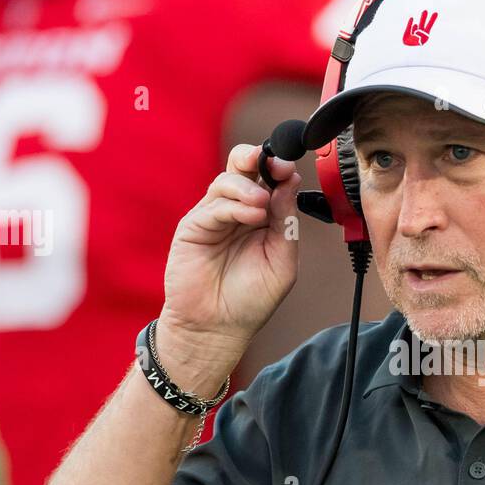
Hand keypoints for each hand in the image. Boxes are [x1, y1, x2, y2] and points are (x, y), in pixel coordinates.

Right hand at [157, 144, 301, 391]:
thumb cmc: (250, 300)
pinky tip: (251, 216)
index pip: (269, 180)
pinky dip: (233, 206)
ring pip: (227, 181)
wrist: (217, 328)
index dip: (279, 168)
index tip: (289, 167)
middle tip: (270, 161)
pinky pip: (212, 206)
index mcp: (262, 217)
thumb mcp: (282, 261)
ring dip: (247, 187)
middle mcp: (237, 212)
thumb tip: (290, 183)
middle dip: (255, 156)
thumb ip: (286, 222)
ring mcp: (214, 218)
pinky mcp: (193, 227)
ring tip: (261, 205)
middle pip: (241, 168)